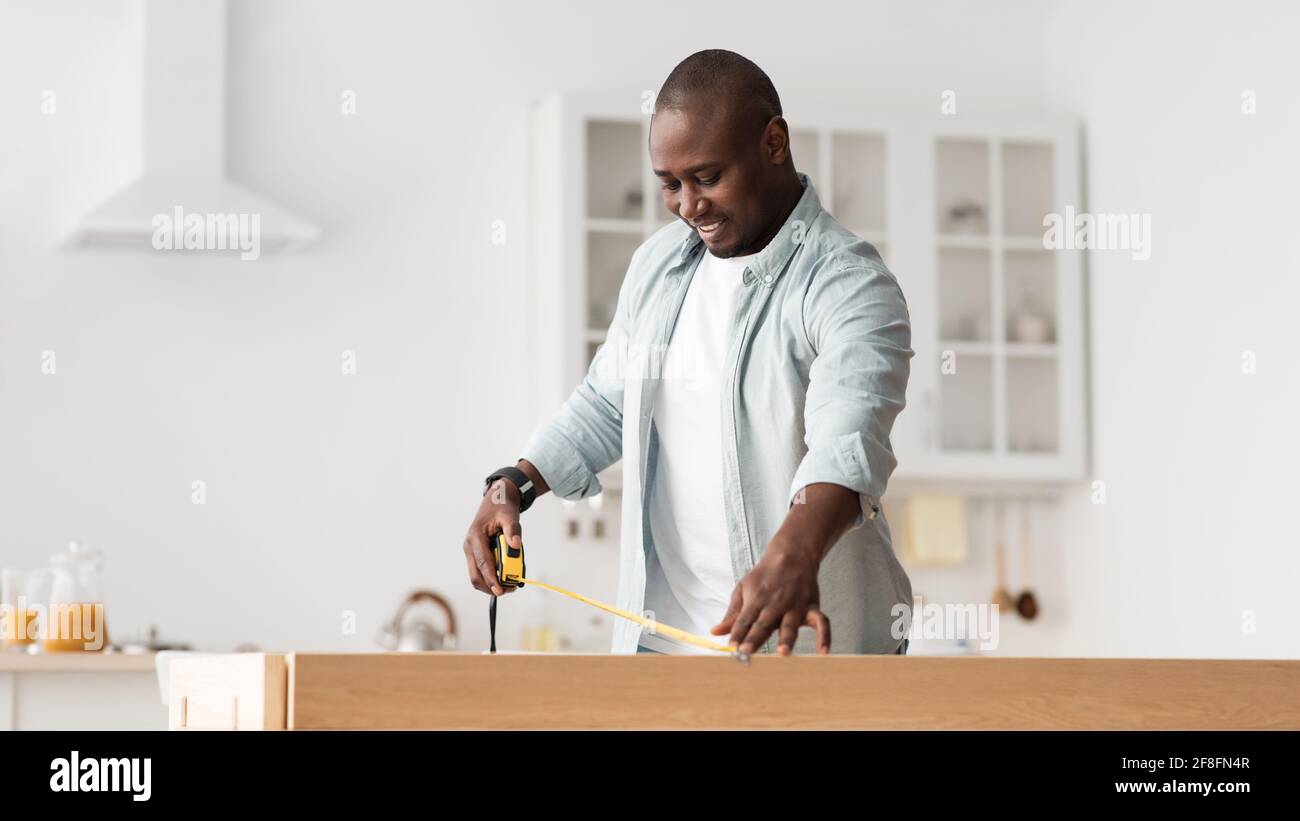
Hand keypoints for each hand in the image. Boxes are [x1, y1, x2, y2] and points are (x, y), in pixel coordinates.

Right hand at [462, 479, 522, 596]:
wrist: (496, 500)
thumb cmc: (501, 507)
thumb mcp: (510, 515)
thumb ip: (513, 530)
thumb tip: (516, 545)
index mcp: (475, 537)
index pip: (482, 563)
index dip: (491, 578)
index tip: (499, 590)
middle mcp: (469, 546)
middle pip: (476, 575)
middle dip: (491, 586)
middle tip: (510, 589)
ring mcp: (471, 551)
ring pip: (477, 576)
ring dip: (492, 583)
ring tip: (511, 584)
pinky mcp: (476, 554)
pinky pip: (482, 570)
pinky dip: (492, 576)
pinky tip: (506, 575)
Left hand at [711, 540, 830, 655]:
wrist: (792, 554)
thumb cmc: (764, 576)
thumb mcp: (743, 589)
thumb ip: (732, 614)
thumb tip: (715, 632)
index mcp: (756, 599)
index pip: (745, 619)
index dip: (737, 633)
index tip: (730, 647)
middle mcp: (776, 604)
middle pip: (764, 623)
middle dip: (755, 638)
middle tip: (746, 652)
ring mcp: (795, 606)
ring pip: (791, 624)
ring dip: (787, 638)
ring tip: (783, 653)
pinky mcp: (812, 607)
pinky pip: (822, 622)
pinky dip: (825, 636)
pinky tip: (824, 652)